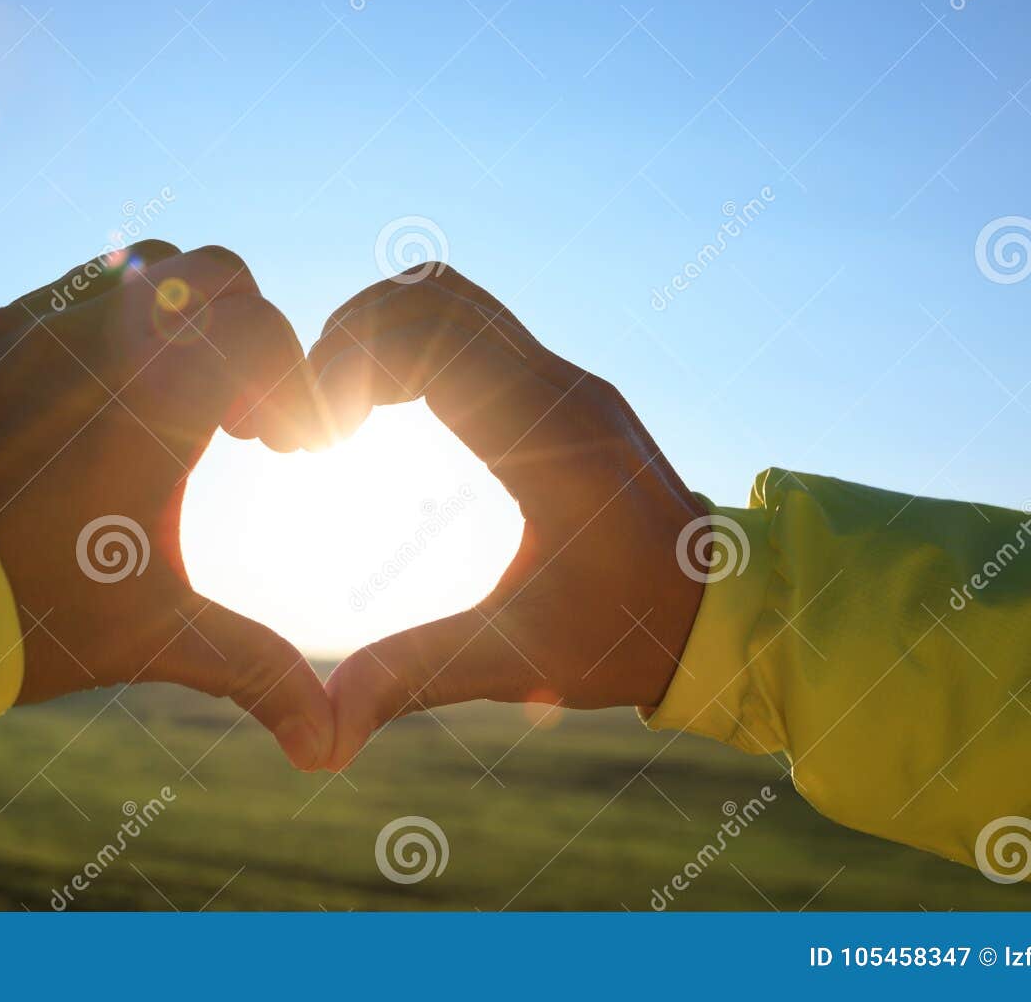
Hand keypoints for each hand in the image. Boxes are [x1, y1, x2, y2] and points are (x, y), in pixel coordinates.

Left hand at [0, 241, 332, 769]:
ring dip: (172, 322)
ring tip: (164, 406)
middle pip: (211, 271)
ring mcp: (23, 326)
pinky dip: (100, 333)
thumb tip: (328, 745)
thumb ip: (254, 669)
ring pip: (132, 270)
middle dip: (246, 330)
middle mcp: (94, 335)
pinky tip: (84, 414)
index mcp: (155, 394)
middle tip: (238, 418)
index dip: (295, 384)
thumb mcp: (152, 634)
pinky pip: (59, 300)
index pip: (262, 332)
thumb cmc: (20, 612)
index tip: (285, 450)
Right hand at [307, 266, 706, 769]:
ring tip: (332, 406)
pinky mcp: (559, 382)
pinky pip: (469, 321)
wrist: (725, 607)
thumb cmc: (628, 635)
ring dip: (375, 331)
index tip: (308, 440)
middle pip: (429, 297)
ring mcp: (563, 376)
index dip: (344, 367)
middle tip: (305, 419)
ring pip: (449, 296)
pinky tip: (378, 406)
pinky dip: (409, 340)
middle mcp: (560, 386)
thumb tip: (322, 734)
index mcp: (549, 439)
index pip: (428, 341)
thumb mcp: (521, 661)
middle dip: (345, 340)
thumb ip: (418, 676)